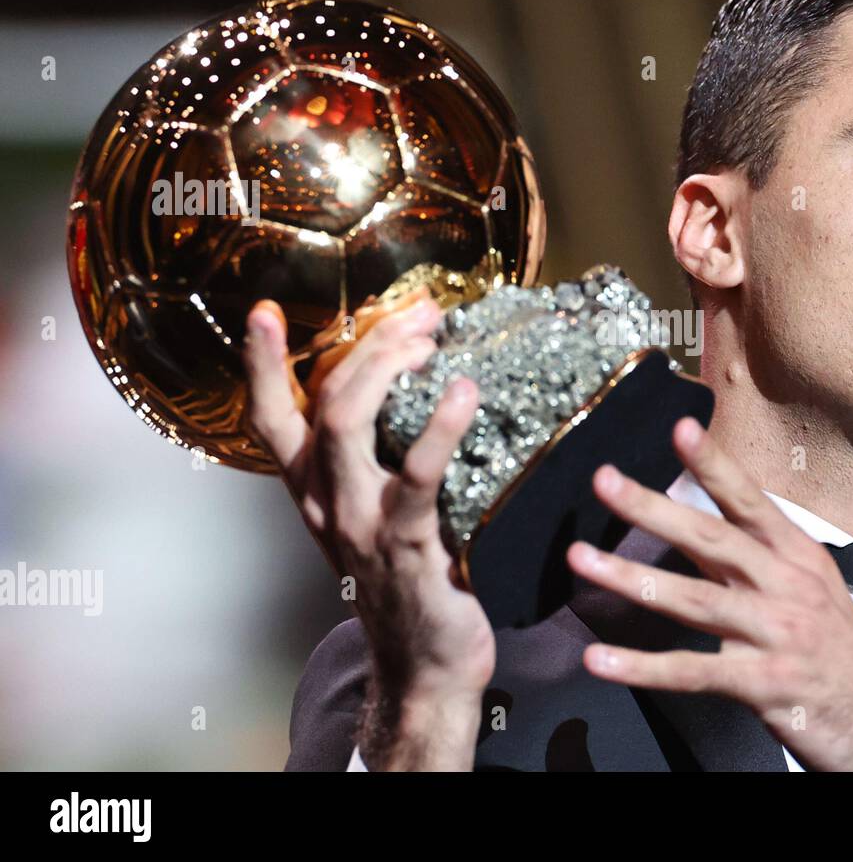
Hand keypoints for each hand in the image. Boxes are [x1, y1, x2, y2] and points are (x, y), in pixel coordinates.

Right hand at [242, 294, 491, 769]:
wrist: (424, 665)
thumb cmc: (411, 578)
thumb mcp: (377, 517)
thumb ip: (380, 463)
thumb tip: (422, 388)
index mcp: (313, 492)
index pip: (272, 418)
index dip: (263, 364)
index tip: (264, 311)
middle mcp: (326, 503)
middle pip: (324, 403)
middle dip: (369, 345)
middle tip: (418, 314)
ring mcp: (359, 524)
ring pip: (348, 424)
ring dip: (387, 368)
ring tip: (429, 336)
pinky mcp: (404, 546)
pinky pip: (415, 478)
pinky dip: (438, 431)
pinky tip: (464, 395)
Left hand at [566, 417, 852, 770]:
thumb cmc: (840, 654)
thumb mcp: (809, 592)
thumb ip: (753, 561)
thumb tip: (694, 525)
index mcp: (799, 557)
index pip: (750, 502)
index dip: (715, 466)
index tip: (680, 429)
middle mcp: (788, 587)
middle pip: (711, 539)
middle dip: (652, 507)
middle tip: (604, 480)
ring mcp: (777, 634)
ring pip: (694, 599)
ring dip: (631, 578)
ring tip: (581, 561)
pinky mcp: (765, 684)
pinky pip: (693, 672)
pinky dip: (643, 666)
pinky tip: (600, 660)